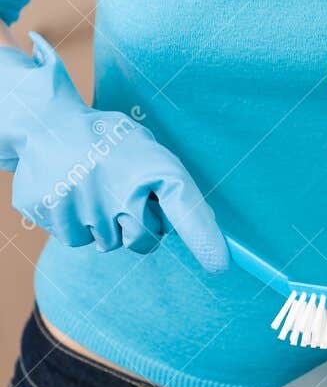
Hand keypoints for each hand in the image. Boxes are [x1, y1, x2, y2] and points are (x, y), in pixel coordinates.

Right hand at [0, 31, 228, 269]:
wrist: (46, 122)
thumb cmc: (107, 139)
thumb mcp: (144, 148)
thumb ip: (165, 185)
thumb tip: (182, 228)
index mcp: (150, 165)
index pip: (184, 206)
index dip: (203, 237)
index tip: (218, 264)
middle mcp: (118, 187)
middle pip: (145, 240)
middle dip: (141, 230)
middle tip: (125, 199)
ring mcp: (82, 204)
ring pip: (108, 243)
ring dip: (105, 225)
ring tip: (93, 188)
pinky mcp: (52, 213)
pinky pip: (77, 239)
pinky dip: (76, 224)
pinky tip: (71, 194)